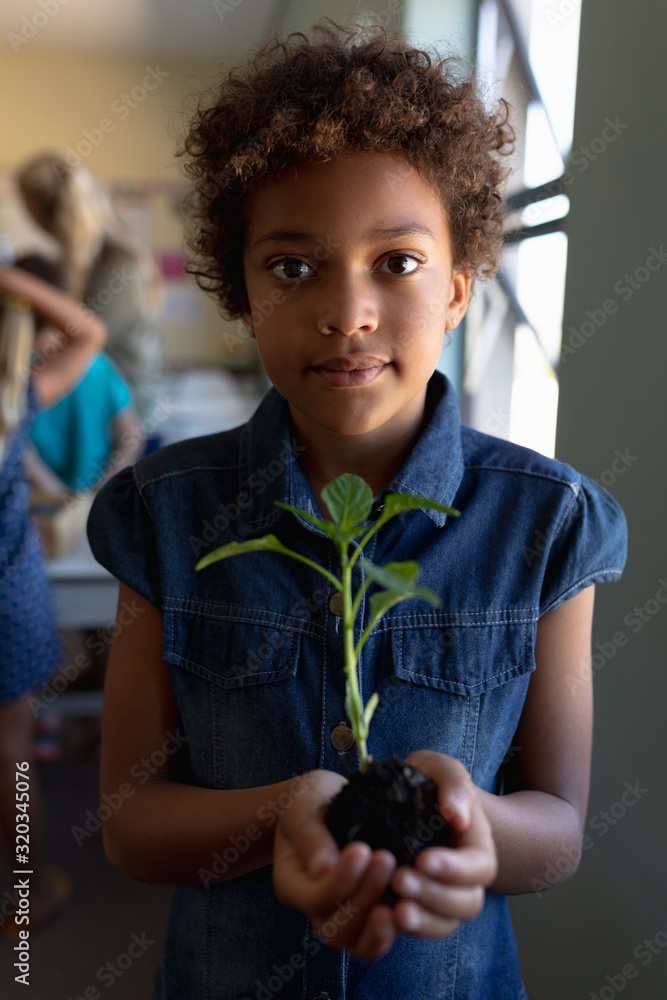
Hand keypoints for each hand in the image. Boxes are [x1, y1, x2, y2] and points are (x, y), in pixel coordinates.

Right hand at [273, 769, 399, 959]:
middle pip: (335, 928)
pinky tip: (409, 906)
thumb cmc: (313, 800)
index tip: (362, 848)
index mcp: (292, 883)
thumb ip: (309, 835)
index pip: (314, 898)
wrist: (330, 801)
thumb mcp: (302, 806)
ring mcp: (340, 916)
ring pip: (356, 943)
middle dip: (364, 897)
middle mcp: (314, 909)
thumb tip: (323, 868)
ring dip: (380, 921)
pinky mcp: (366, 915)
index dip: (340, 881)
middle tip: (386, 859)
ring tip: (401, 886)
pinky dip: (392, 930)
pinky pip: (375, 941)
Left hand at [389, 750, 496, 938]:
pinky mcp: (419, 908)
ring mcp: (444, 897)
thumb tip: (457, 816)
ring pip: (446, 924)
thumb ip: (453, 783)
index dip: (455, 869)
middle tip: (398, 880)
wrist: (411, 802)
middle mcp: (466, 879)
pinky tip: (383, 917)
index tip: (423, 859)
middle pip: (466, 903)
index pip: (479, 867)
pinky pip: (422, 930)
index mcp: (476, 845)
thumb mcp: (440, 769)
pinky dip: (406, 929)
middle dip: (434, 896)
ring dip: (422, 921)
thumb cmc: (428, 782)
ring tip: (393, 910)